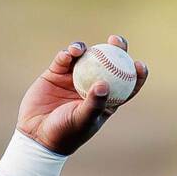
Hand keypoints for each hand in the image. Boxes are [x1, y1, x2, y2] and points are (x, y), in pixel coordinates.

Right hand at [16, 34, 148, 155]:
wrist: (37, 134)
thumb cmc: (66, 132)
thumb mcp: (82, 120)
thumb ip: (94, 103)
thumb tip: (105, 84)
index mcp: (107, 99)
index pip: (127, 84)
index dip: (136, 73)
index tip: (139, 65)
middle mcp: (92, 85)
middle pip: (109, 63)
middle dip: (116, 48)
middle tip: (116, 41)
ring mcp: (75, 77)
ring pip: (86, 56)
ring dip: (87, 48)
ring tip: (82, 49)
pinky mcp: (56, 73)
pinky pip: (64, 59)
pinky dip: (67, 54)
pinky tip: (69, 53)